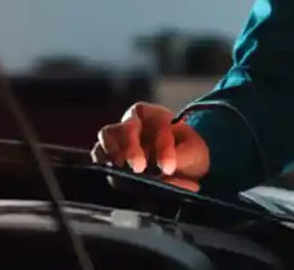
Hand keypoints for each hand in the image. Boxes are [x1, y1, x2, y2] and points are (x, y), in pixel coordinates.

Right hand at [91, 102, 209, 191]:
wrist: (179, 165)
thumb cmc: (185, 152)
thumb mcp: (193, 153)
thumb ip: (182, 160)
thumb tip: (165, 176)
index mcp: (156, 115)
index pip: (159, 125)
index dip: (163, 146)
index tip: (168, 167)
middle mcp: (132, 122)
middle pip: (125, 127)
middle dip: (131, 146)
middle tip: (139, 167)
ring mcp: (118, 138)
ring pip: (107, 138)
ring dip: (114, 154)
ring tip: (125, 172)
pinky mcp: (108, 157)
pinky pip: (100, 157)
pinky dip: (105, 166)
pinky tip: (116, 178)